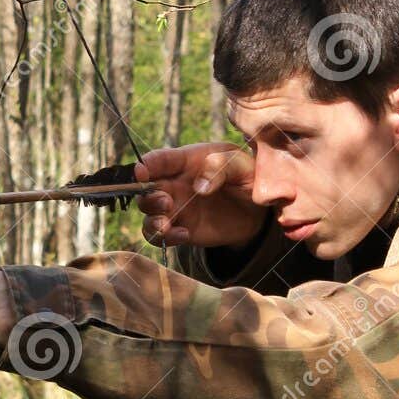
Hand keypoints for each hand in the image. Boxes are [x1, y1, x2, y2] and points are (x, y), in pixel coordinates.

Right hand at [135, 142, 262, 249]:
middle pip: (145, 190)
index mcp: (184, 161)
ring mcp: (174, 208)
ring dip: (152, 221)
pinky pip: (161, 237)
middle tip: (166, 202)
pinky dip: (165, 238)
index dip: (146, 165)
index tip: (142, 173)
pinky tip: (184, 235)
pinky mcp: (180, 229)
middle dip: (149, 197)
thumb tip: (200, 187)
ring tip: (165, 225)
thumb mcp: (240, 165)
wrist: (256, 206)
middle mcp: (173, 184)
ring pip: (148, 216)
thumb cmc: (245, 175)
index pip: (158, 159)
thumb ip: (220, 168)